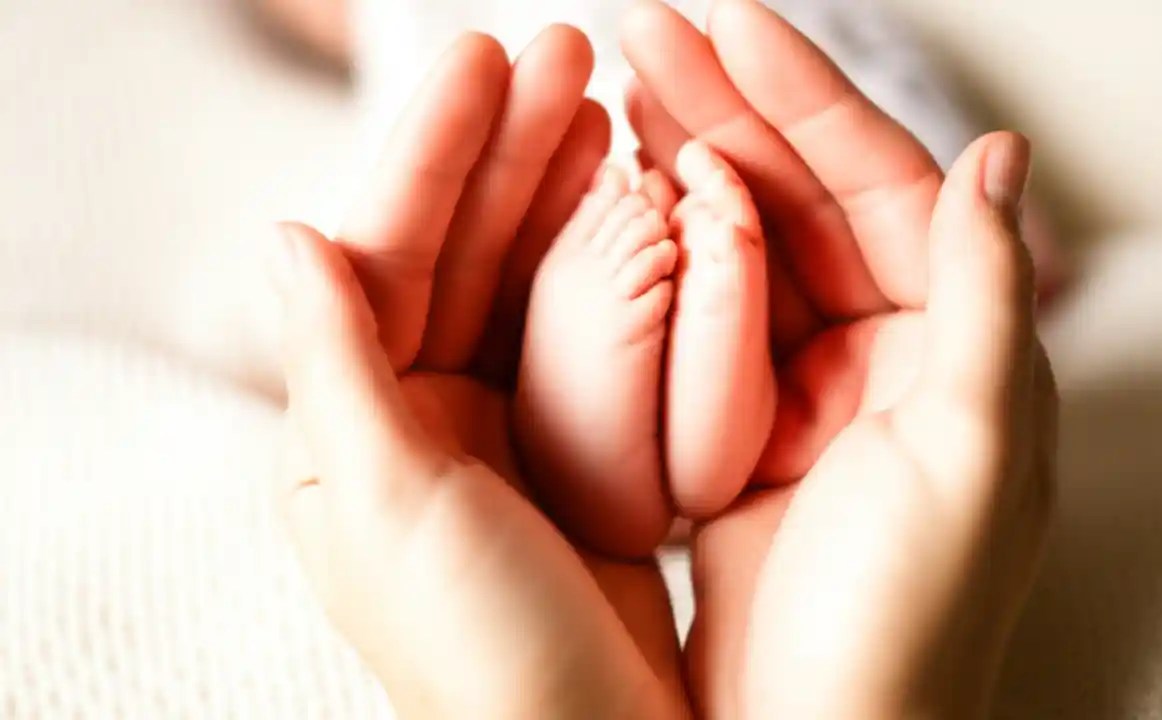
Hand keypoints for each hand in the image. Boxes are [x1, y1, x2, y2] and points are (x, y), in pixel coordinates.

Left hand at [271, 28, 685, 718]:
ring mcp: (501, 431)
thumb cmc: (481, 658)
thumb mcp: (384, 506)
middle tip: (565, 52)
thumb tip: (289, 236)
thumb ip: (334, 366)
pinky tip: (639, 208)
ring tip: (608, 109)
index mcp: (353, 425)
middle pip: (460, 248)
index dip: (432, 152)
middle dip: (506, 146)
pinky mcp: (575, 453)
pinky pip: (584, 332)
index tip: (485, 58)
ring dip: (561, 190)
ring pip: (525, 278)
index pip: (385, 253)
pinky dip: (609, 265)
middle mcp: (418, 417)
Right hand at [624, 1, 1055, 715]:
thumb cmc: (907, 619)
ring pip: (745, 255)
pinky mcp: (742, 437)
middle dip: (728, 111)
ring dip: (686, 173)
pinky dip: (663, 265)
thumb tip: (996, 155)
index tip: (729, 22)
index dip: (808, 97)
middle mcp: (889, 358)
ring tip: (617, 95)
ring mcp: (808, 395)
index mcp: (958, 347)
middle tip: (643, 33)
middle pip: (804, 204)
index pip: (885, 187)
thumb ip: (987, 294)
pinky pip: (702, 326)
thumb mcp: (970, 447)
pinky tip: (616, 207)